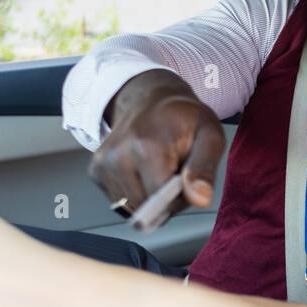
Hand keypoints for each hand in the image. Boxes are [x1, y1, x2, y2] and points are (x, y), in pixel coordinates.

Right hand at [90, 69, 224, 216]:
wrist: (151, 99)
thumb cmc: (183, 118)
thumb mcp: (210, 136)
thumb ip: (205, 169)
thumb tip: (199, 199)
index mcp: (146, 146)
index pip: (162, 201)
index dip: (179, 198)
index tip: (186, 177)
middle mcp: (117, 155)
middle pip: (145, 206)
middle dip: (165, 200)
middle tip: (174, 172)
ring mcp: (102, 164)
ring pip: (132, 207)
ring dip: (150, 197)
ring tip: (159, 169)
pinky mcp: (96, 171)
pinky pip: (121, 201)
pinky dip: (136, 192)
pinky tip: (143, 170)